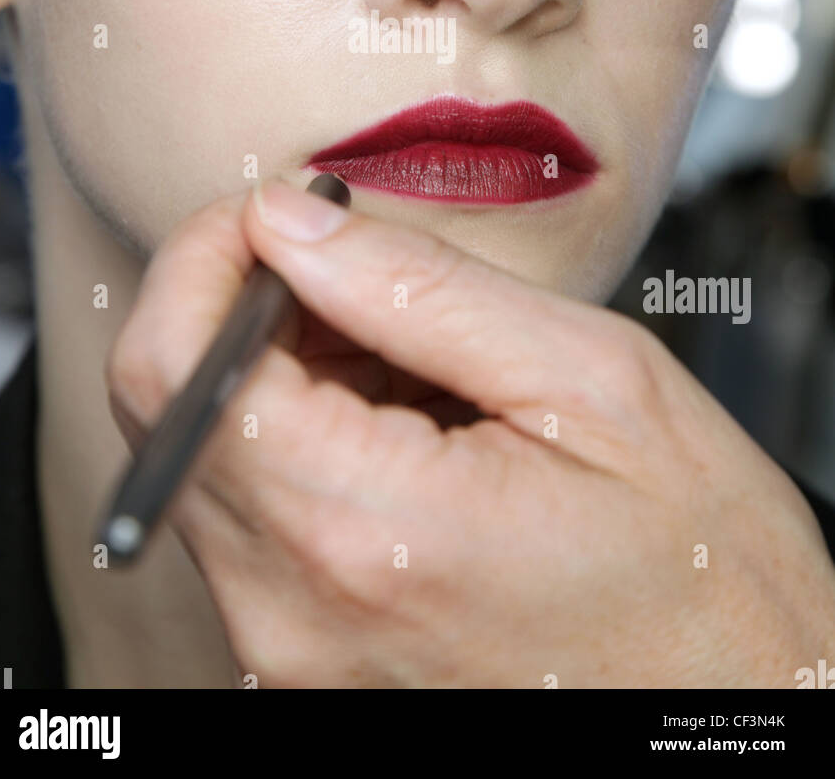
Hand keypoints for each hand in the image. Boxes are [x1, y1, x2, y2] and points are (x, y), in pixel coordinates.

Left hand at [105, 178, 834, 687]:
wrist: (746, 704)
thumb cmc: (703, 568)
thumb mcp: (591, 381)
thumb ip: (419, 288)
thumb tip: (290, 220)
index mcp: (365, 530)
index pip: (174, 363)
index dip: (205, 254)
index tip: (279, 212)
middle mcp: (295, 612)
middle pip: (171, 409)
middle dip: (250, 304)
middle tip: (364, 275)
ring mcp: (291, 652)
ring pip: (208, 455)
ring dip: (286, 373)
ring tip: (417, 368)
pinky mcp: (305, 662)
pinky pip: (252, 516)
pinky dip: (304, 440)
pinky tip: (407, 428)